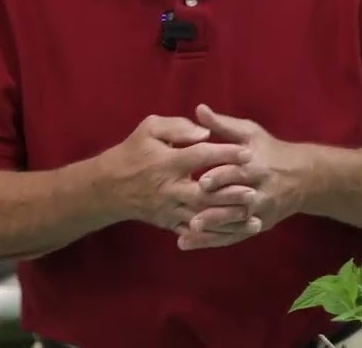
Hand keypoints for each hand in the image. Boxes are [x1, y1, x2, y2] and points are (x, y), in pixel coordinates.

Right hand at [95, 114, 257, 231]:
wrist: (108, 187)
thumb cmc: (133, 151)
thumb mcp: (149, 128)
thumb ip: (178, 127)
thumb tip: (204, 132)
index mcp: (167, 162)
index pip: (201, 156)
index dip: (225, 154)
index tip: (248, 153)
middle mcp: (169, 187)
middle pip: (204, 193)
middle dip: (230, 193)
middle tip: (254, 191)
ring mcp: (168, 209)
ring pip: (202, 217)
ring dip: (227, 218)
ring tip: (252, 216)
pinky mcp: (168, 223)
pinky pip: (193, 232)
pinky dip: (214, 235)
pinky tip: (235, 233)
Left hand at [175, 104, 310, 249]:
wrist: (303, 177)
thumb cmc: (270, 150)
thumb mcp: (250, 133)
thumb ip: (223, 124)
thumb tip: (199, 108)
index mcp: (257, 165)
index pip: (239, 173)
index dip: (221, 177)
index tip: (202, 182)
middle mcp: (261, 190)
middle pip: (237, 201)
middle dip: (216, 209)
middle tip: (192, 216)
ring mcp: (261, 211)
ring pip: (236, 223)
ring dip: (213, 229)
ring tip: (190, 231)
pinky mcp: (259, 225)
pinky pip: (236, 235)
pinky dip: (214, 240)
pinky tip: (192, 242)